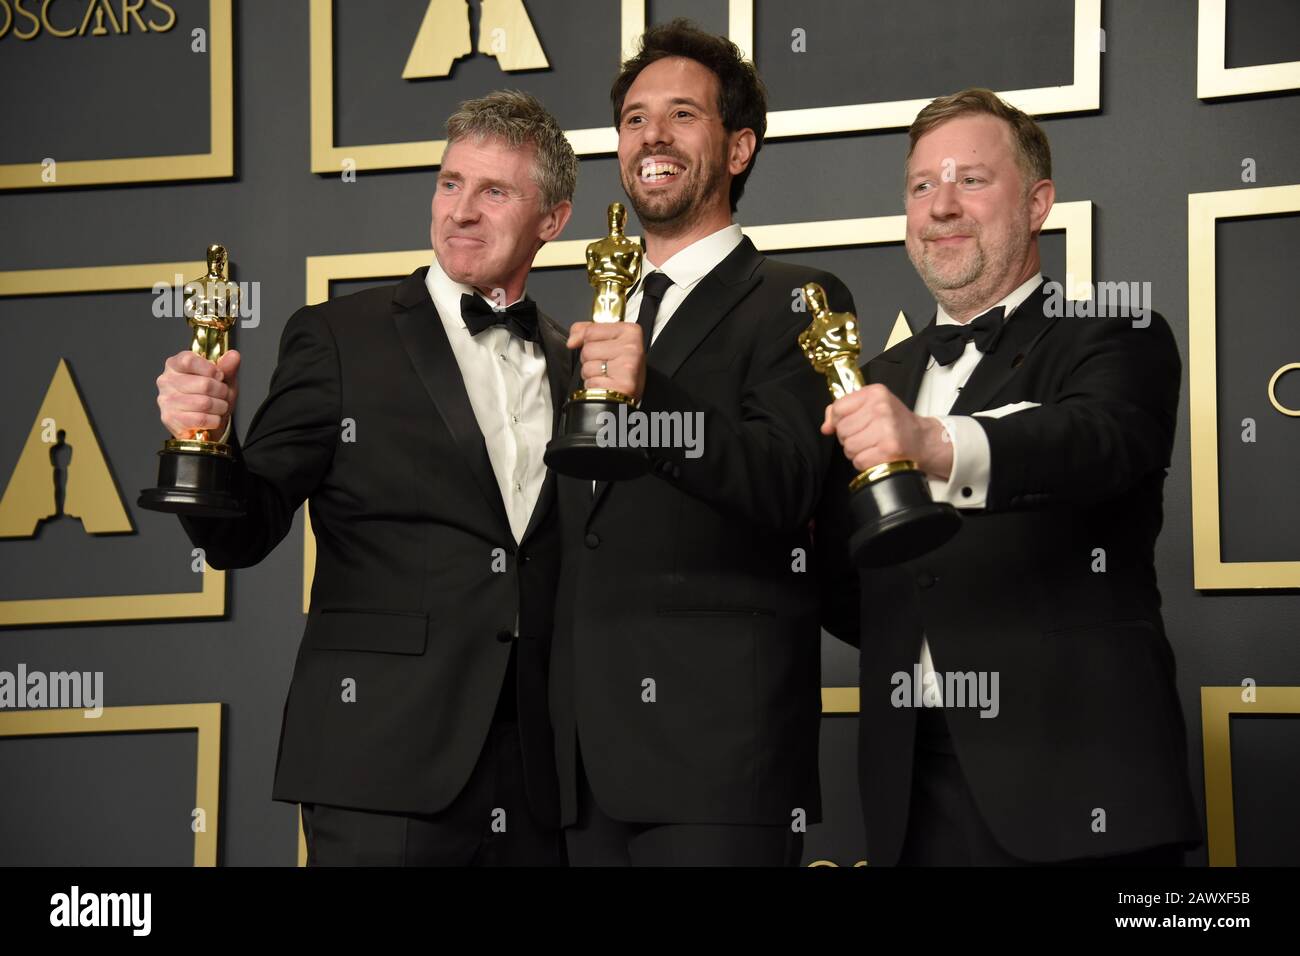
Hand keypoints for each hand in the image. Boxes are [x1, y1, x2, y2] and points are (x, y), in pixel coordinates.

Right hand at [157, 349, 239, 440]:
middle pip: (204, 384)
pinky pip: (201, 419)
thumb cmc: (210, 396)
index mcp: (175, 364)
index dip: (210, 369)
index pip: (189, 361)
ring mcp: (166, 401)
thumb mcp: (222, 379)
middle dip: (221, 391)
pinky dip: (214, 420)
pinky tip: (212, 418)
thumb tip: (233, 355)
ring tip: (218, 407)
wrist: (204, 423)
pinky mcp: (170, 419)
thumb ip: (227, 367)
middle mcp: (166, 381)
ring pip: (204, 403)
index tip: (219, 375)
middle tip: (222, 395)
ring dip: (220, 407)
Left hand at [567, 321, 645, 400]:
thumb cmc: (622, 371)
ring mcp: (626, 366)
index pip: (590, 330)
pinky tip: (606, 385)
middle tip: (607, 365)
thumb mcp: (611, 343)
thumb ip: (589, 332)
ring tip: (606, 376)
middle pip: (587, 349)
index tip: (598, 349)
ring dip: (591, 374)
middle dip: (590, 360)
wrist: (627, 395)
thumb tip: (573, 338)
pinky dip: (594, 387)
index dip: (587, 342)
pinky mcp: (621, 384)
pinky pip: (591, 382)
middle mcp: (630, 347)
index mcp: (630, 332)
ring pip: (587, 366)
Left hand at [819, 384, 951, 478]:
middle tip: (866, 437)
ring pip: (849, 447)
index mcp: (875, 393)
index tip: (849, 425)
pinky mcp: (889, 448)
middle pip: (842, 430)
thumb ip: (843, 411)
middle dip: (849, 438)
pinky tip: (876, 455)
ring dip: (856, 452)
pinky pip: (859, 461)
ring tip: (872, 446)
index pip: (838, 408)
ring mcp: (886, 428)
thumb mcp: (871, 406)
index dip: (838, 421)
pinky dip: (865, 462)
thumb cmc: (895, 423)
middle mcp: (881, 408)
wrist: (923, 439)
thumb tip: (826, 427)